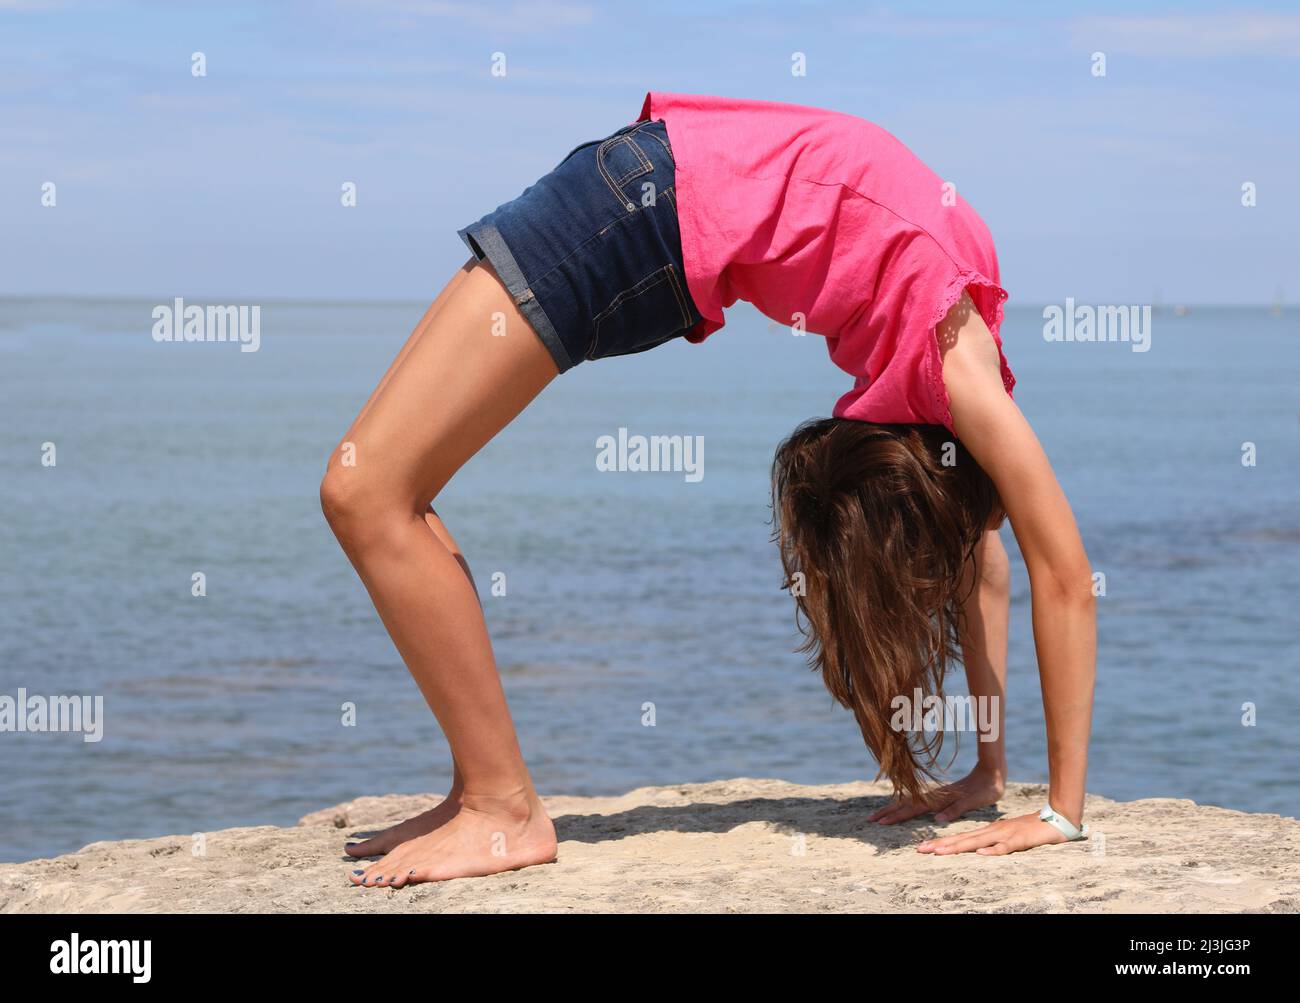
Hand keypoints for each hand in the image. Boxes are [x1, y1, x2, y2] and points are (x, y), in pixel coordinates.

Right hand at [867, 765, 1004, 824]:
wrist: (992, 772)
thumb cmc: (985, 789)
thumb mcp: (974, 801)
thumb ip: (956, 809)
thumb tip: (938, 819)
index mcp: (940, 799)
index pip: (913, 808)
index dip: (896, 816)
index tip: (880, 822)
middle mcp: (935, 796)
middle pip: (906, 804)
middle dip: (888, 812)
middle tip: (871, 819)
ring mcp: (936, 794)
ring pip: (910, 801)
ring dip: (894, 808)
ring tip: (881, 815)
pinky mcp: (941, 794)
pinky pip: (918, 800)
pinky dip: (906, 804)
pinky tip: (902, 807)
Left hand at [917, 811, 1068, 855]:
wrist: (1055, 820)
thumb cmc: (1029, 831)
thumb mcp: (1005, 837)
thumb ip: (991, 842)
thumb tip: (975, 851)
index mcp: (988, 831)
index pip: (960, 837)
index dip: (941, 842)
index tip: (922, 847)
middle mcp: (992, 831)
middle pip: (962, 839)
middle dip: (940, 845)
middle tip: (920, 850)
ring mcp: (1005, 834)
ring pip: (978, 841)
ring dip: (958, 847)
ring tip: (940, 852)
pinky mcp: (1019, 840)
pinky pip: (1005, 847)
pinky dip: (993, 850)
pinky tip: (981, 854)